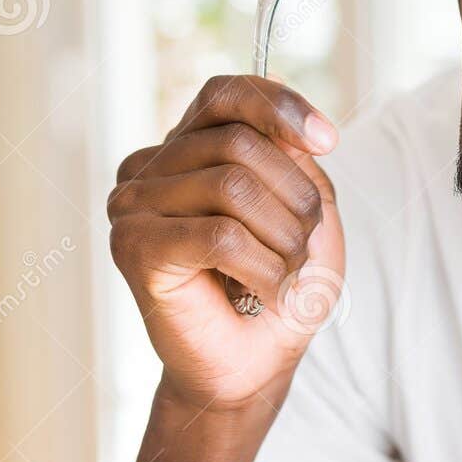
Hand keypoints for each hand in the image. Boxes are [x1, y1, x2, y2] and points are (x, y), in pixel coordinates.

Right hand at [108, 75, 345, 413]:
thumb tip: (287, 131)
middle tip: (302, 247)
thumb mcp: (307, 211)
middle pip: (240, 142)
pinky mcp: (133, 247)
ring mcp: (133, 205)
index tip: (328, 140)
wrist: (252, 369)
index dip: (281, 105)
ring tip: (283, 274)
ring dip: (284, 239)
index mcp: (187, 149)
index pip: (226, 92)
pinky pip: (219, 235)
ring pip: (233, 186)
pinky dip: (263, 268)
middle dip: (295, 196)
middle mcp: (150, 168)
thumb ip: (295, 159)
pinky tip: (263, 291)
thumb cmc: (278, 289)